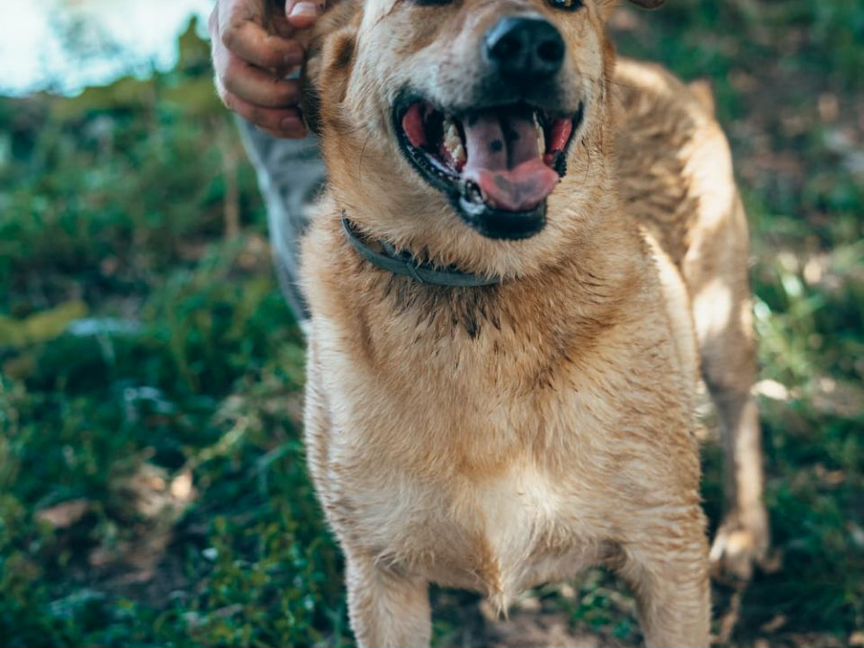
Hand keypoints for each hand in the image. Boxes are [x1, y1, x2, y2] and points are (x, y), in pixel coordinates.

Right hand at [210, 0, 324, 137]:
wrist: (293, 0)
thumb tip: (302, 19)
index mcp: (235, 6)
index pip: (234, 36)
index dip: (266, 53)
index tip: (299, 55)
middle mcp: (226, 35)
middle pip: (230, 76)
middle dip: (267, 94)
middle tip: (301, 95)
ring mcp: (233, 60)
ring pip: (235, 99)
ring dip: (268, 118)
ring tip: (301, 125)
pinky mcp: (247, 80)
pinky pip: (249, 109)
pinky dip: (273, 125)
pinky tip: (300, 128)